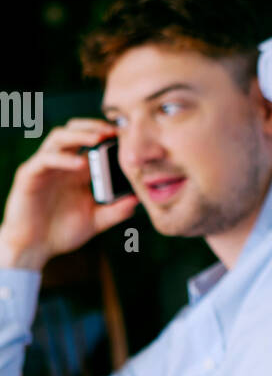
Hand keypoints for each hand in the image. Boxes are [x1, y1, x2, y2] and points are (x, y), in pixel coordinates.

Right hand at [0, 118, 137, 270]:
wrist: (34, 249)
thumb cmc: (61, 233)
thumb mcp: (95, 222)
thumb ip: (116, 212)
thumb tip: (138, 200)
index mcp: (78, 171)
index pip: (92, 142)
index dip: (107, 135)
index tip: (128, 136)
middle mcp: (61, 164)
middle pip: (74, 130)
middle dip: (94, 126)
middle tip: (114, 131)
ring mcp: (44, 168)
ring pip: (59, 138)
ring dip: (79, 134)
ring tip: (99, 138)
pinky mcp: (29, 176)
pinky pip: (45, 159)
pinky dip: (63, 158)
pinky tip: (81, 164)